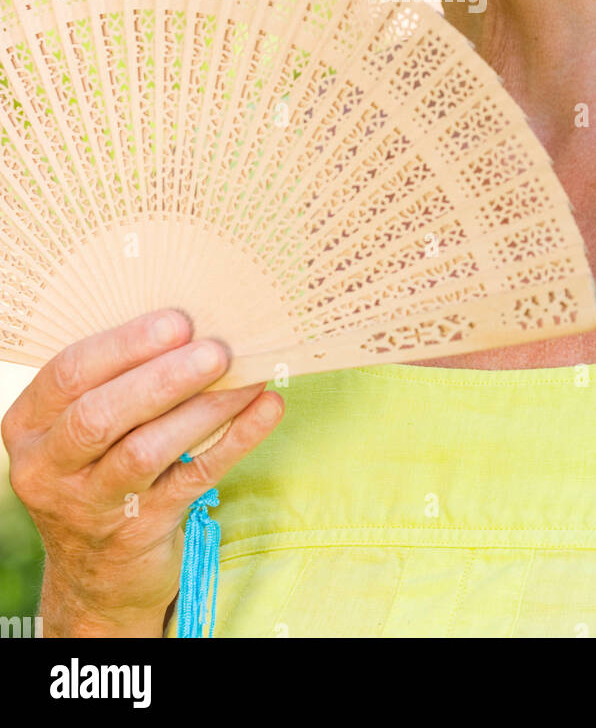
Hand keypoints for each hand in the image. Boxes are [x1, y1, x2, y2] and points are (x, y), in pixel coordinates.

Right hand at [1, 310, 283, 636]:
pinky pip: (192, 479)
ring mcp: (89, 507)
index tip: (179, 321)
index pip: (69, 373)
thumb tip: (194, 321)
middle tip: (217, 350)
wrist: (96, 575)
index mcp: (29, 426)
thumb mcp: (83, 429)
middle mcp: (47, 468)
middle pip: (101, 415)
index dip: (125, 344)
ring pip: (146, 451)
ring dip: (204, 408)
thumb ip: (116, 380)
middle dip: (164, 378)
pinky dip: (235, 440)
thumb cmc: (98, 469)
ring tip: (247, 376)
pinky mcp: (137, 534)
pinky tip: (265, 409)